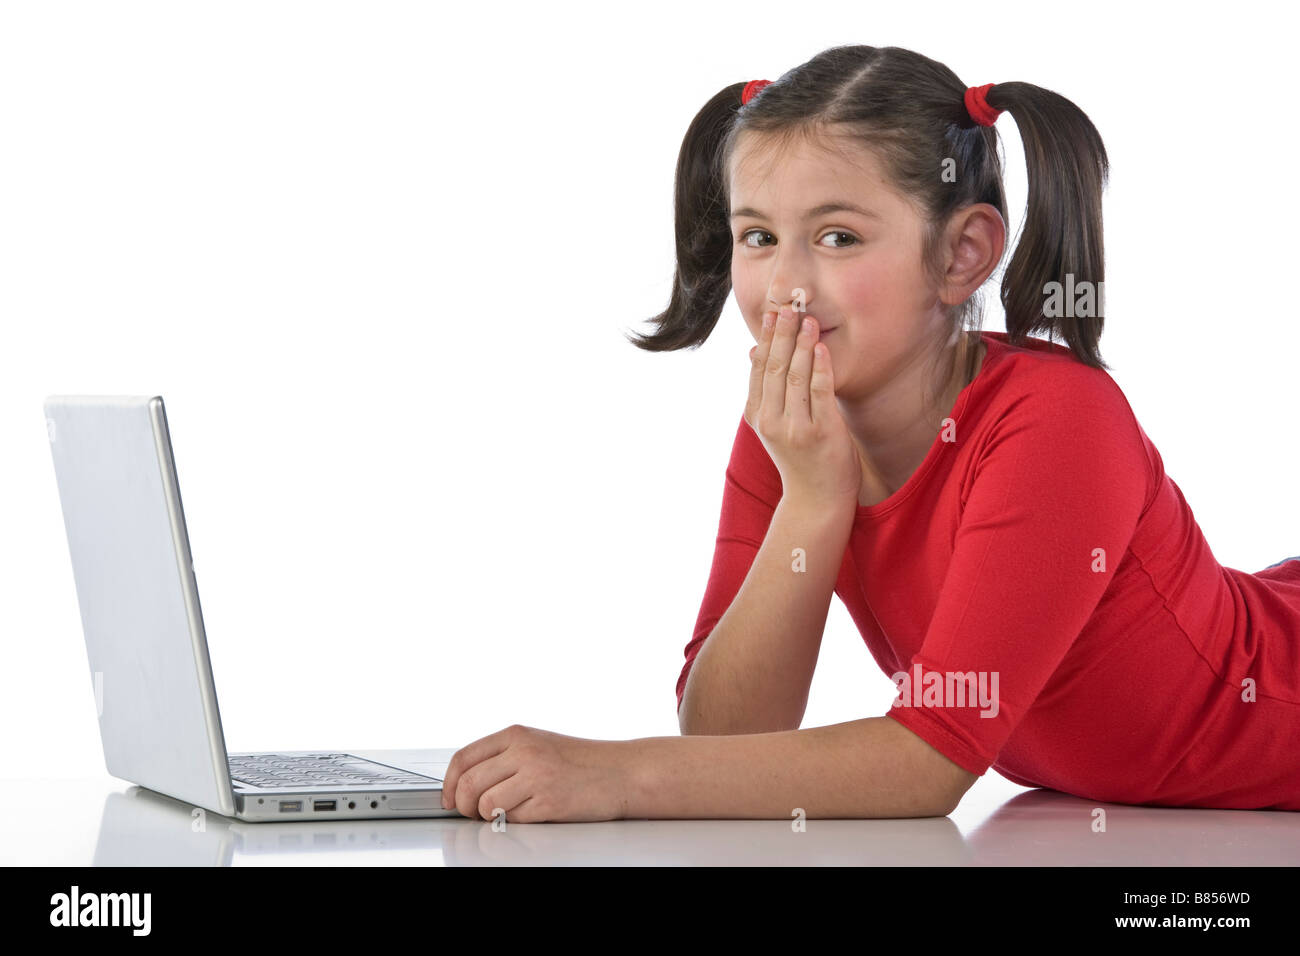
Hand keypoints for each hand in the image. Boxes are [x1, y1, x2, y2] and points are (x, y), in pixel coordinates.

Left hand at [439, 724, 632, 822]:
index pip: (464, 758)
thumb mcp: (538, 744)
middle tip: (474, 813)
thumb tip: (464, 783)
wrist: (622, 772)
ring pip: (484, 804)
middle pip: (468, 784)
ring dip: (489, 815)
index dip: (448, 784)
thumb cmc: (582, 761)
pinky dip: (517, 822)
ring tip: (510, 811)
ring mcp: (536, 776)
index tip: (448, 799)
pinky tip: (535, 811)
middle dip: (464, 805)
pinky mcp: (548, 802)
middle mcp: (524, 751)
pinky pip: (512, 819)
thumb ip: (504, 757)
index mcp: (516, 734)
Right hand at [746, 305, 860, 508]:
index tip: (772, 313)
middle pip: (774, 367)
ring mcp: (794, 427)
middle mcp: (770, 420)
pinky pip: (819, 392)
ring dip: (801, 344)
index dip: (766, 338)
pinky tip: (821, 347)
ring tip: (808, 319)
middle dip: (782, 334)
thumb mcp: (774, 424)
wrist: (816, 499)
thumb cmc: (800, 458)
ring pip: (795, 376)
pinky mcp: (820, 432)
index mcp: (757, 415)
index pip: (759, 368)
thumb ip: (767, 390)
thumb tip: (752, 352)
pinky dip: (820, 367)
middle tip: (789, 306)